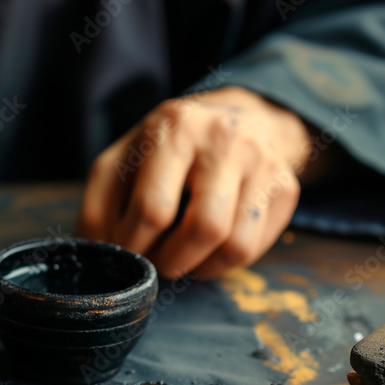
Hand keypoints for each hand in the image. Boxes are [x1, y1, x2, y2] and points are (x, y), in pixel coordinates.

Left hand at [77, 86, 311, 278]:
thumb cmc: (164, 149)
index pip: (153, 208)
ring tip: (179, 260)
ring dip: (199, 268)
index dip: (133, 245)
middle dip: (170, 262)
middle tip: (154, 264)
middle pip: (203, 228)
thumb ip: (98, 205)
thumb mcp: (120, 162)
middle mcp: (225, 140)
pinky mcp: (286, 187)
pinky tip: (205, 252)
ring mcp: (263, 163)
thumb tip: (99, 253)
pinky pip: (255, 248)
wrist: (235, 116)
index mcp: (174, 128)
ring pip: (235, 245)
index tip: (125, 254)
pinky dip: (224, 264)